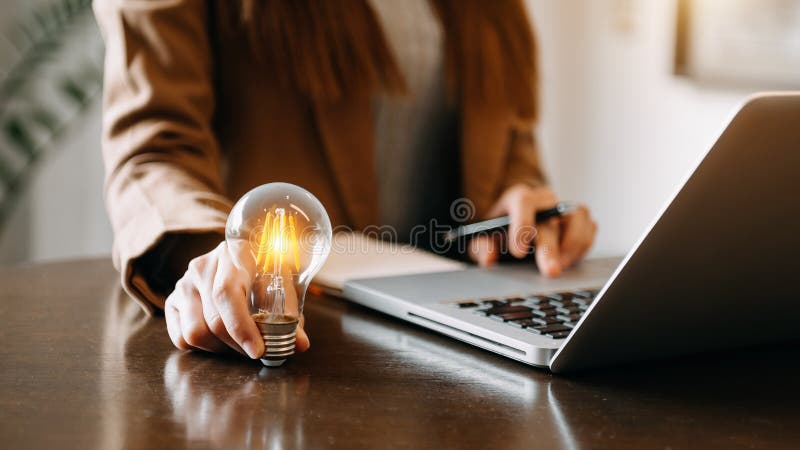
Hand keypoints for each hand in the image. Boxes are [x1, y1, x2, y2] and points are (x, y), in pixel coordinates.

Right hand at [165, 242, 310, 357]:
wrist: (236, 258)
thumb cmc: (262, 272)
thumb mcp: (281, 284)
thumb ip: (289, 314)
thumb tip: (299, 344)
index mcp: (234, 255)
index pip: (227, 294)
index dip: (242, 327)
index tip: (258, 350)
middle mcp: (204, 266)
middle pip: (214, 319)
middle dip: (238, 345)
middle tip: (255, 353)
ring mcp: (184, 283)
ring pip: (195, 332)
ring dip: (220, 349)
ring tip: (238, 345)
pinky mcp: (172, 300)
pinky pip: (181, 337)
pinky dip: (203, 348)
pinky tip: (220, 340)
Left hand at [467, 185, 596, 275]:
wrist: (517, 222)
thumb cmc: (499, 230)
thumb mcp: (483, 238)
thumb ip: (482, 247)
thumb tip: (489, 258)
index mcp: (518, 197)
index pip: (523, 202)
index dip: (522, 226)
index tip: (518, 251)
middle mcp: (544, 200)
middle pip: (552, 218)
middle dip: (551, 247)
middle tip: (549, 271)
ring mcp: (564, 208)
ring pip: (579, 217)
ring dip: (573, 244)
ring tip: (561, 266)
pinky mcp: (579, 220)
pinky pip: (589, 228)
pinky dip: (583, 246)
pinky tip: (569, 260)